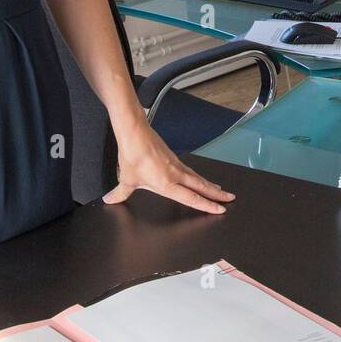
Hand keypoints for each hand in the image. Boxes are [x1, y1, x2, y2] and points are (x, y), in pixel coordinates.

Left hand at [105, 120, 234, 212]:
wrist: (135, 132)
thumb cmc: (132, 154)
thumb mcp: (126, 179)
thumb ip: (120, 193)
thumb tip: (110, 200)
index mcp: (167, 184)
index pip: (191, 198)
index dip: (206, 205)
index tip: (219, 209)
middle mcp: (175, 175)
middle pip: (201, 187)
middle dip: (217, 194)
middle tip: (230, 198)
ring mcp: (176, 165)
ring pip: (197, 178)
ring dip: (209, 185)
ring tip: (219, 189)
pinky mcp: (173, 157)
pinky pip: (190, 170)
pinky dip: (197, 176)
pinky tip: (197, 178)